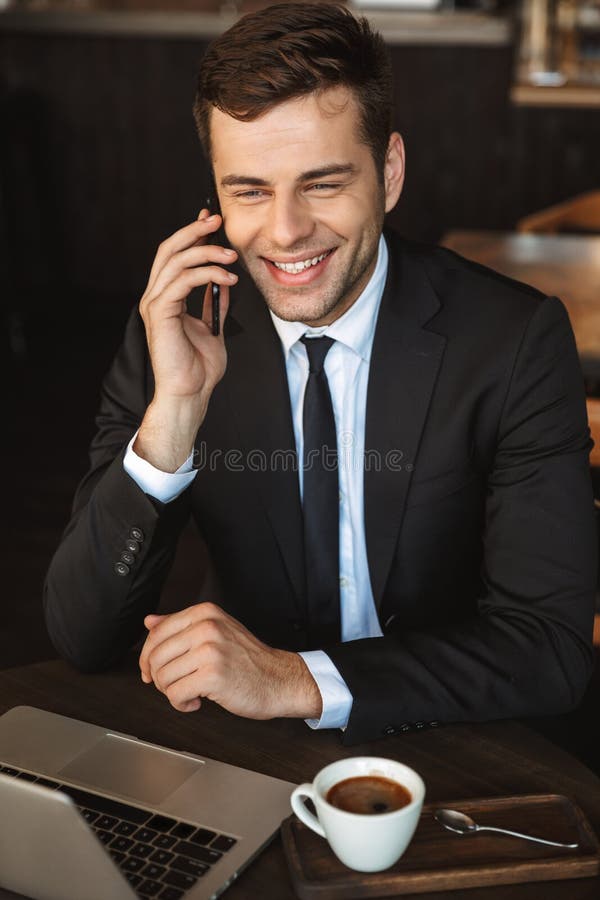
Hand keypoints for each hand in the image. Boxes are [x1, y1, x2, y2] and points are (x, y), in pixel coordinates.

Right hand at [135, 212, 237, 470]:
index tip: (212, 222)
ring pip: (177, 261)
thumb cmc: (198, 369)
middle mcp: (156, 297)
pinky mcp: (161, 313)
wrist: (190, 393)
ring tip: (231, 257)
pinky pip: (183, 280)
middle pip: (169, 249)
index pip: (174, 256)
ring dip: (207, 252)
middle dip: (194, 231)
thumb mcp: (212, 328)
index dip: (191, 234)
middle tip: (217, 221)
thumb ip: (214, 305)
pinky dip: (207, 274)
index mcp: (165, 298)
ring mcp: (155, 304)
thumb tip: (224, 284)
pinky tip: (228, 279)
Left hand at [138, 602, 322, 720]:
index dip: (147, 657)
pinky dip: (181, 704)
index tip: (151, 671)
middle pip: (156, 656)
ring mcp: (211, 650)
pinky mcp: (213, 675)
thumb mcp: (215, 631)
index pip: (156, 633)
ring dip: (171, 693)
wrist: (279, 679)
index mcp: (205, 613)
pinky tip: (196, 701)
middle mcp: (207, 627)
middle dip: (158, 678)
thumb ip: (180, 625)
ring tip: (189, 692)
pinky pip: (175, 695)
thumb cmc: (248, 659)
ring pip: (163, 677)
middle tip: (174, 685)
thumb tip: (149, 621)